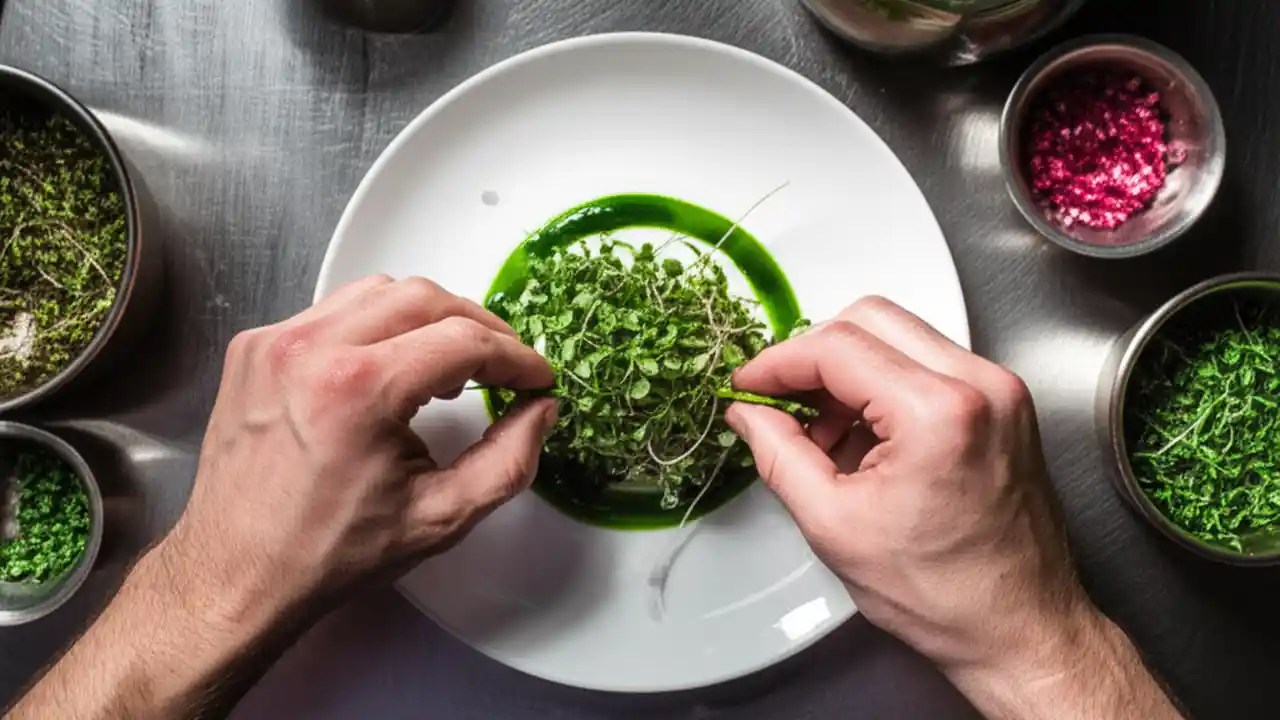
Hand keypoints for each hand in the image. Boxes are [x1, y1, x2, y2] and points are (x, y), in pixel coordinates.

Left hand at [165, 274, 556, 626]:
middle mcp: (311, 349)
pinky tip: (393, 366)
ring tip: (451, 364)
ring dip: (428, 317)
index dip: (515, 357)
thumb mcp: (440, 517)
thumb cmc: (330, 553)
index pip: (462, 341)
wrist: (237, 572)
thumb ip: (509, 460)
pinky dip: (377, 326)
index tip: (535, 377)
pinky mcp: (255, 348)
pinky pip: (334, 310)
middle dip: (478, 326)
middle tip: (504, 364)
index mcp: (358, 389)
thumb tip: (542, 410)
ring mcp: (275, 342)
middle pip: (425, 297)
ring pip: (379, 291)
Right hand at [725, 297, 1179, 718]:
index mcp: (939, 413)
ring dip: (848, 371)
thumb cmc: (944, 595)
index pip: (838, 347)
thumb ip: (778, 454)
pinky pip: (928, 362)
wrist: (1021, 629)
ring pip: (900, 335)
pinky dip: (883, 385)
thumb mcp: (833, 525)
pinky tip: (863, 436)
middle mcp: (981, 384)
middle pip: (871, 319)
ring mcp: (1001, 389)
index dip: (779, 362)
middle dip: (813, 355)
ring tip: (824, 434)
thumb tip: (749, 412)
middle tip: (781, 401)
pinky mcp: (1005, 402)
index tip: (749, 385)